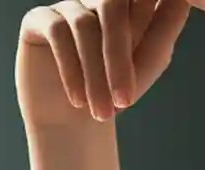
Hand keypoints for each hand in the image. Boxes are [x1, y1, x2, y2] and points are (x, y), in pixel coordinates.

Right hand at [17, 0, 190, 127]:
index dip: (143, 8)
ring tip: (100, 111)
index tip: (144, 41)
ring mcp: (68, 5)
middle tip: (125, 101)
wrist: (73, 122)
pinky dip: (70, 69)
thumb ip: (166, 25)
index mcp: (128, 3)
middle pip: (112, 5)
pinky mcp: (39, 19)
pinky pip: (57, 32)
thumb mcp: (150, 60)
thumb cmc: (116, 91)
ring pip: (84, 25)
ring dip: (94, 74)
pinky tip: (77, 99)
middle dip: (118, 56)